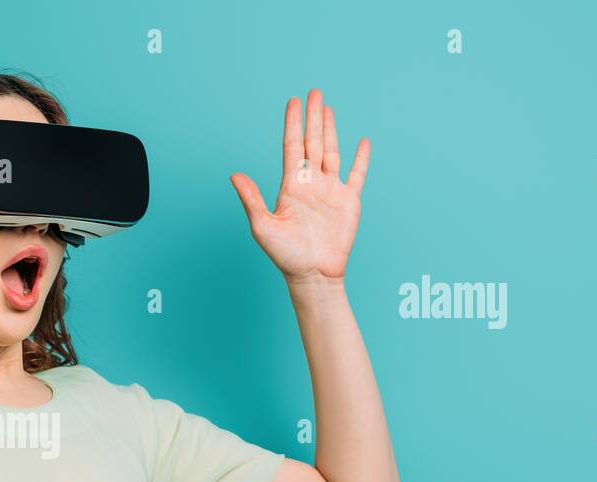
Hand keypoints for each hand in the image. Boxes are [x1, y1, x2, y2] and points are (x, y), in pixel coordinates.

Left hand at [229, 90, 369, 283]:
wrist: (312, 275)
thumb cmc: (285, 256)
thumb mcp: (263, 226)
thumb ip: (251, 199)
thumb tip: (234, 175)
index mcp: (291, 186)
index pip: (292, 147)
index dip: (292, 124)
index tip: (293, 102)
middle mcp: (311, 184)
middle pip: (312, 143)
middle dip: (312, 118)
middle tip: (314, 92)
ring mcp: (331, 191)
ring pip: (332, 152)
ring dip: (331, 130)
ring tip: (328, 108)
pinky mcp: (349, 202)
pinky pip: (357, 175)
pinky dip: (361, 159)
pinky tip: (362, 141)